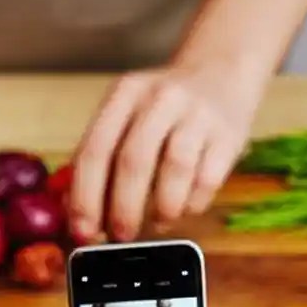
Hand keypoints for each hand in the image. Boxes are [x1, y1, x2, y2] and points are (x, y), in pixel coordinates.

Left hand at [68, 62, 264, 242]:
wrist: (222, 70)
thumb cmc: (164, 106)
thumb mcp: (127, 113)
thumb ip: (102, 157)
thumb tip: (78, 211)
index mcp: (125, 94)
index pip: (96, 149)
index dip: (86, 197)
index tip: (83, 231)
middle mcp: (160, 99)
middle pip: (134, 161)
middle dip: (123, 209)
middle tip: (119, 236)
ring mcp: (198, 115)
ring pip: (176, 169)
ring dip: (163, 208)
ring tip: (157, 222)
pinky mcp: (228, 135)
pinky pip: (208, 179)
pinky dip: (192, 203)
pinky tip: (184, 207)